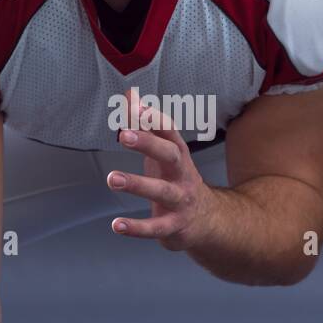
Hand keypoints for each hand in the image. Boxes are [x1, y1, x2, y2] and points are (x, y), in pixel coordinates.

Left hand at [106, 87, 215, 251]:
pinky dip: (137, 227)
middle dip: (148, 143)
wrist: (210, 220)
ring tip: (112, 178)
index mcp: (178, 154)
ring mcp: (181, 200)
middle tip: (123, 135)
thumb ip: (145, 124)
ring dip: (138, 184)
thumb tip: (130, 94)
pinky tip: (117, 225)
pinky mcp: (175, 225)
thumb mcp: (164, 151)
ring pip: (162, 191)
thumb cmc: (178, 179)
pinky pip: (156, 227)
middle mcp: (182, 174)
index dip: (153, 118)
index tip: (134, 106)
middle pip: (170, 154)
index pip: (168, 131)